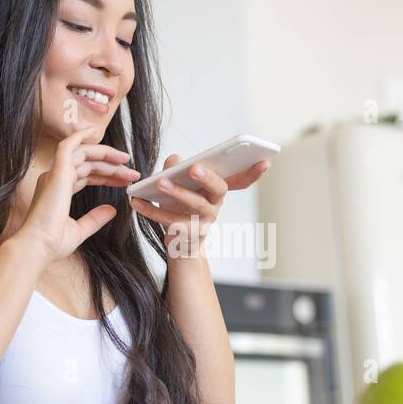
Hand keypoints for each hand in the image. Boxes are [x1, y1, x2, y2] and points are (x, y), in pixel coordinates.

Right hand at [12, 125, 140, 263]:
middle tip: (132, 173)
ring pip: (82, 154)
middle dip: (111, 166)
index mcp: (57, 190)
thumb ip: (95, 218)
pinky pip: (68, 146)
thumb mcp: (80, 230)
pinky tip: (95, 130)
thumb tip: (112, 210)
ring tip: (126, 160)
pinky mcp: (57, 172)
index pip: (85, 175)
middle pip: (87, 164)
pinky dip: (80, 135)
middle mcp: (54, 179)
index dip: (106, 176)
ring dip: (105, 155)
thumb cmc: (52, 243)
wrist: (39, 246)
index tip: (125, 181)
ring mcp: (55, 174)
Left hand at [129, 153, 270, 259]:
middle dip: (207, 177)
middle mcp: (216, 205)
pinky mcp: (187, 235)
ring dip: (176, 193)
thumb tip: (175, 161)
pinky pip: (168, 221)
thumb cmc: (182, 206)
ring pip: (194, 205)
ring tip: (159, 181)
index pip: (242, 179)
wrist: (180, 243)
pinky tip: (136, 201)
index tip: (266, 160)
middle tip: (194, 167)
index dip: (255, 171)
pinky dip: (151, 210)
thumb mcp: (181, 183)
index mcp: (218, 189)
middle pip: (218, 189)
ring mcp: (204, 221)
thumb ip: (178, 167)